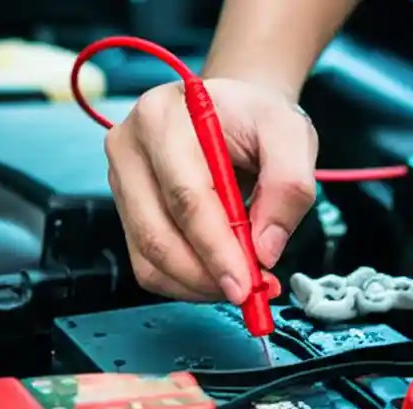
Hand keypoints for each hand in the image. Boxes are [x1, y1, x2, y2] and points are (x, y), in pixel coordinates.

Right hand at [105, 78, 317, 301]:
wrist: (231, 114)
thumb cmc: (255, 119)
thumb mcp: (291, 133)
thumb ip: (289, 186)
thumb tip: (264, 249)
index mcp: (164, 118)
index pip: (186, 196)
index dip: (216, 248)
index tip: (246, 283)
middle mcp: (129, 149)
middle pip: (157, 234)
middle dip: (206, 275)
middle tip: (249, 291)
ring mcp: (122, 183)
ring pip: (149, 258)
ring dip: (197, 284)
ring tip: (240, 280)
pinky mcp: (125, 212)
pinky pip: (148, 267)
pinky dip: (186, 283)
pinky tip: (217, 274)